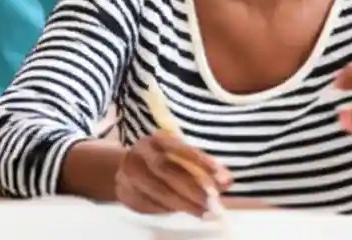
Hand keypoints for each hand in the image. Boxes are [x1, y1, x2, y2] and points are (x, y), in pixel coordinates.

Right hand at [116, 132, 231, 216]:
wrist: (127, 168)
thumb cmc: (163, 162)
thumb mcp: (183, 159)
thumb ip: (205, 168)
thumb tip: (227, 180)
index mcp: (157, 139)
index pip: (179, 147)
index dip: (201, 161)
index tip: (222, 177)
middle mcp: (140, 152)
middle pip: (166, 170)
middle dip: (192, 189)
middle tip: (213, 204)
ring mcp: (128, 172)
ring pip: (157, 190)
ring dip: (183, 204)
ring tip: (204, 213)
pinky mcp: (124, 191)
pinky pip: (148, 203)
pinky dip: (167, 209)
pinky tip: (182, 212)